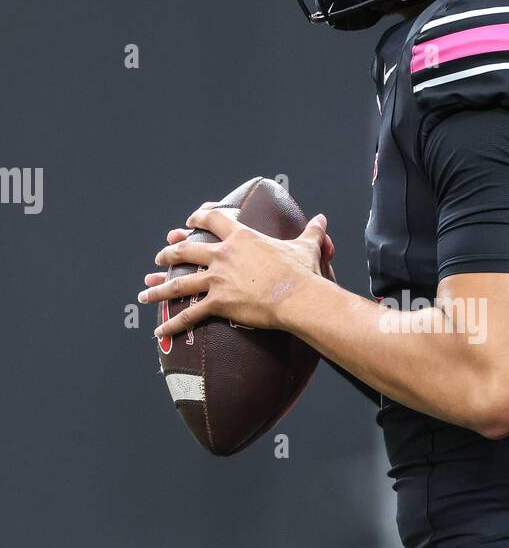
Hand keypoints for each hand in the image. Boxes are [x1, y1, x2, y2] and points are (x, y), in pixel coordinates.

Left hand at [140, 202, 335, 339]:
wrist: (298, 296)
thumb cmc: (301, 271)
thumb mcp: (307, 246)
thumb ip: (312, 231)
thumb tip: (322, 219)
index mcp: (241, 237)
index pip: (213, 219)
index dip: (199, 217)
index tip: (190, 220)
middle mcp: (223, 255)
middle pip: (186, 249)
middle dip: (170, 253)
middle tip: (161, 257)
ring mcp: (218, 279)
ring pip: (179, 281)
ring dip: (159, 287)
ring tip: (145, 291)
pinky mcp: (218, 302)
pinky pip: (189, 314)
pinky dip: (172, 324)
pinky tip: (158, 331)